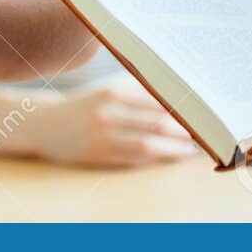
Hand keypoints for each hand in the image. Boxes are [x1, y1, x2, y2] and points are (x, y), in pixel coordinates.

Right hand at [22, 81, 201, 167]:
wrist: (43, 124)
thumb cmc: (86, 105)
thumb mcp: (108, 90)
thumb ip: (139, 91)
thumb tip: (180, 96)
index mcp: (114, 90)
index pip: (160, 99)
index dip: (186, 108)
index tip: (206, 112)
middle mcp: (108, 112)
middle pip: (158, 122)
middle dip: (186, 131)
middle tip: (208, 134)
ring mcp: (102, 137)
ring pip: (149, 145)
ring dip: (175, 150)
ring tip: (193, 150)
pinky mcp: (98, 157)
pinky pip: (134, 160)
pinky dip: (155, 161)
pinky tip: (169, 159)